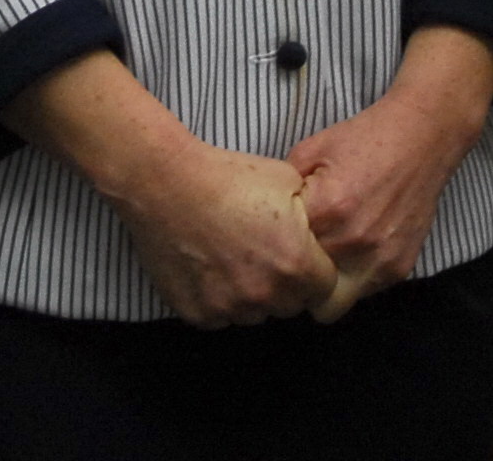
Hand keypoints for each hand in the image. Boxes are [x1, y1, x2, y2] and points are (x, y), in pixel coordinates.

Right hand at [112, 140, 340, 327]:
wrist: (167, 184)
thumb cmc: (228, 176)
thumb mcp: (288, 181)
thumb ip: (312, 219)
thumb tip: (320, 234)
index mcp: (296, 264)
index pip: (325, 289)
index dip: (315, 271)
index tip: (300, 255)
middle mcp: (266, 294)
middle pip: (291, 305)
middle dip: (286, 285)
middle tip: (264, 253)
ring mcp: (230, 308)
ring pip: (256, 313)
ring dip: (253, 294)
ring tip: (234, 257)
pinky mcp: (199, 314)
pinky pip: (221, 316)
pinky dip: (219, 298)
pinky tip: (210, 267)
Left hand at [284, 27, 492, 317]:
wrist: (421, 137)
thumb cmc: (363, 138)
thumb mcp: (309, 151)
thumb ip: (284, 190)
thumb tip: (261, 220)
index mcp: (326, 211)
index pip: (284, 260)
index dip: (276, 256)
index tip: (274, 250)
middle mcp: (354, 242)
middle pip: (306, 290)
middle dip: (298, 279)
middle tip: (296, 262)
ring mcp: (380, 260)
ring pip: (336, 304)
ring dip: (327, 287)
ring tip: (325, 259)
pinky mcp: (400, 268)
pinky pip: (365, 292)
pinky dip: (354, 279)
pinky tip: (353, 251)